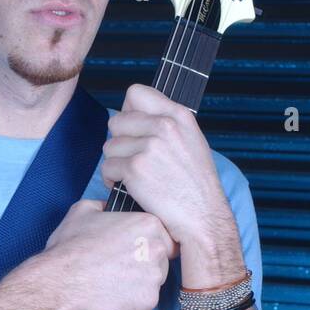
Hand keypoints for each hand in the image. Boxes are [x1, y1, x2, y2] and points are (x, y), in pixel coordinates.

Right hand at [42, 198, 176, 309]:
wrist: (59, 283)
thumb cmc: (70, 248)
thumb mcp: (83, 212)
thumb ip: (104, 206)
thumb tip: (106, 207)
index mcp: (148, 225)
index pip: (164, 238)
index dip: (148, 247)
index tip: (133, 253)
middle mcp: (157, 253)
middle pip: (161, 263)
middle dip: (143, 268)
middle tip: (118, 270)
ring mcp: (153, 282)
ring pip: (152, 287)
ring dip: (136, 288)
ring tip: (110, 286)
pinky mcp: (145, 306)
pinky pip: (142, 308)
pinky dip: (129, 308)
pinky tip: (109, 300)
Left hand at [101, 83, 238, 259]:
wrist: (202, 217)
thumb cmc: (195, 185)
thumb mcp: (191, 141)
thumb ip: (166, 123)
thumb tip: (132, 115)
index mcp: (179, 115)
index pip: (136, 93)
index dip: (128, 112)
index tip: (133, 129)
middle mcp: (164, 126)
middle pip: (116, 121)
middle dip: (120, 141)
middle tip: (133, 158)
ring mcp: (149, 147)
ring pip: (109, 146)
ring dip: (116, 162)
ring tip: (134, 175)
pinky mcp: (135, 169)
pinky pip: (107, 167)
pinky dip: (112, 179)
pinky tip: (128, 187)